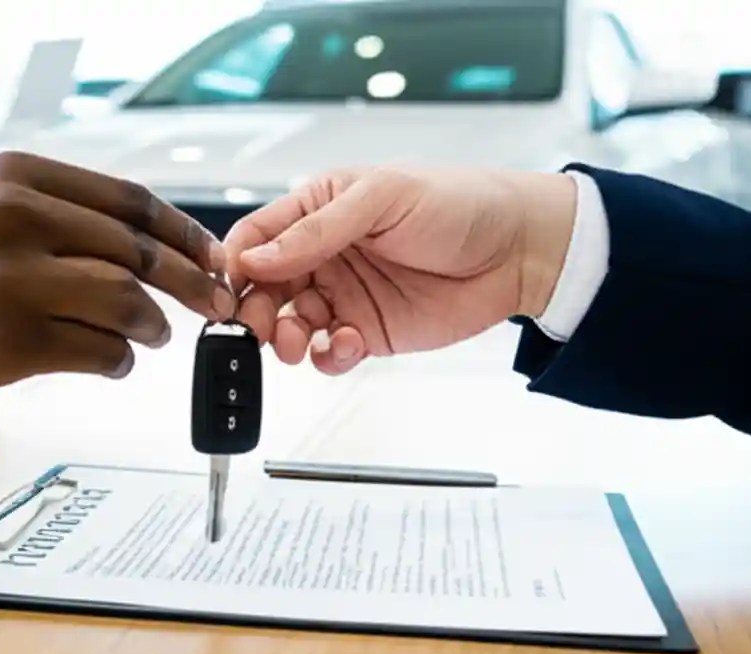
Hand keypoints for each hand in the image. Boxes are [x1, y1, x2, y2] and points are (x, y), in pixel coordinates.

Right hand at [0, 152, 236, 408]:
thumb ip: (58, 212)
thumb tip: (158, 241)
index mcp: (16, 175)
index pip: (130, 200)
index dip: (184, 232)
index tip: (212, 254)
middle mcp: (15, 214)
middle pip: (140, 250)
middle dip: (190, 282)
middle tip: (213, 302)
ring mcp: (14, 277)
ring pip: (128, 301)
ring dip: (153, 326)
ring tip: (152, 337)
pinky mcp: (14, 336)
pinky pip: (101, 350)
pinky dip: (119, 360)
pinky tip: (114, 361)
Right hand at [224, 166, 576, 373]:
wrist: (519, 249)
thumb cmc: (459, 203)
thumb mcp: (382, 198)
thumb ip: (316, 229)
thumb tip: (257, 257)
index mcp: (318, 209)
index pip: (257, 238)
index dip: (237, 264)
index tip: (231, 288)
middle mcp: (324, 254)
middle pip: (264, 289)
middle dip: (255, 311)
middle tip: (259, 327)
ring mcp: (344, 295)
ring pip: (290, 326)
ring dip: (284, 339)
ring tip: (297, 344)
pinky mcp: (369, 331)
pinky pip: (328, 352)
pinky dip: (326, 357)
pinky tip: (346, 346)